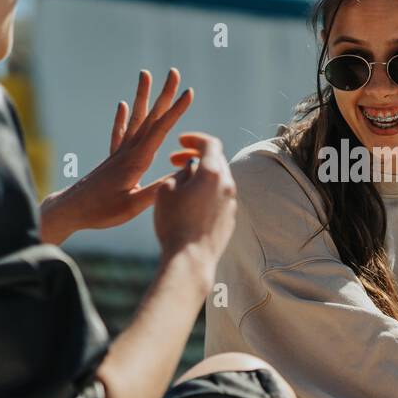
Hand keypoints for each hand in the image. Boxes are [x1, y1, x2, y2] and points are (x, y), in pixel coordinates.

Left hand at [41, 69, 192, 243]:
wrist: (69, 210)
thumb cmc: (100, 211)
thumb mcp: (132, 206)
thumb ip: (157, 190)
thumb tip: (182, 174)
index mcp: (136, 161)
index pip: (160, 129)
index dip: (176, 110)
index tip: (188, 91)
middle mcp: (128, 151)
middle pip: (150, 117)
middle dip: (164, 95)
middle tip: (173, 72)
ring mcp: (119, 153)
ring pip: (134, 119)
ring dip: (142, 97)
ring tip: (145, 74)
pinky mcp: (111, 159)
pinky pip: (119, 133)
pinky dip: (121, 118)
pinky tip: (122, 105)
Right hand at [153, 133, 237, 282]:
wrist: (190, 259)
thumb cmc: (174, 223)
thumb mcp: (166, 190)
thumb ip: (181, 172)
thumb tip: (191, 169)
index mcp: (213, 173)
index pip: (210, 143)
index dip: (195, 138)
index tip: (180, 141)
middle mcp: (227, 185)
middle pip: (216, 160)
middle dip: (197, 156)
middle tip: (176, 160)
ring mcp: (231, 203)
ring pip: (219, 180)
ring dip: (202, 175)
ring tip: (181, 182)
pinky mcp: (230, 219)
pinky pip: (220, 198)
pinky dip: (207, 192)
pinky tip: (191, 202)